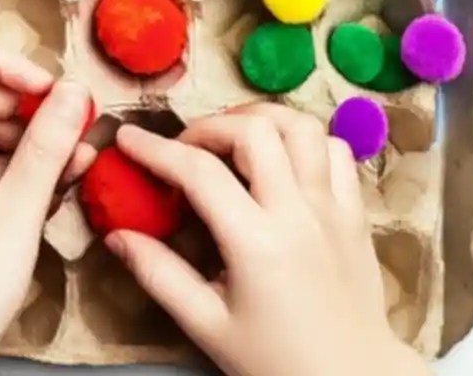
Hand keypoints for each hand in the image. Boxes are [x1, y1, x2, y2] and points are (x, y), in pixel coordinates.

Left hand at [0, 48, 95, 375]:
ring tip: (78, 159)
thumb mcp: (18, 211)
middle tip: (75, 124)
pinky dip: (29, 167)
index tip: (48, 89)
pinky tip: (63, 181)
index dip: (4, 66)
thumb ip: (47, 146)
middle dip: (31, 106)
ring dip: (37, 139)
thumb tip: (72, 91)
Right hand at [105, 103, 428, 375]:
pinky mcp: (356, 211)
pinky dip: (306, 140)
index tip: (128, 139)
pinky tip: (282, 157)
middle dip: (210, 126)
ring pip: (303, 127)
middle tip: (186, 149)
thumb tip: (117, 237)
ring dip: (261, 120)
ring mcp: (333, 207)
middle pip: (254, 132)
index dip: (156, 149)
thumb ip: (160, 275)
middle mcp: (298, 213)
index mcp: (256, 243)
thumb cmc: (277, 360)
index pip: (199, 172)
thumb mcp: (208, 325)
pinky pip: (337, 150)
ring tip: (234, 137)